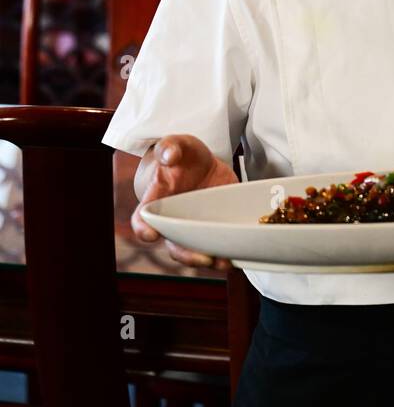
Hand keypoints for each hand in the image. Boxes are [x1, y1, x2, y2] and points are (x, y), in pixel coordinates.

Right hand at [131, 133, 237, 270]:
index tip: (151, 234)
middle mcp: (172, 222)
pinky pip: (216, 248)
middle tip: (204, 257)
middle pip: (174, 245)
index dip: (143, 228)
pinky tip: (238, 256)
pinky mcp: (212, 230)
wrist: (200, 165)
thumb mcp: (178, 144)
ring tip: (225, 262)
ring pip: (197, 252)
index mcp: (156, 201)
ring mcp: (193, 229)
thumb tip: (169, 155)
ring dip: (211, 260)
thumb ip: (170, 147)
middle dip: (188, 255)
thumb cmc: (182, 157)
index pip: (142, 219)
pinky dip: (226, 254)